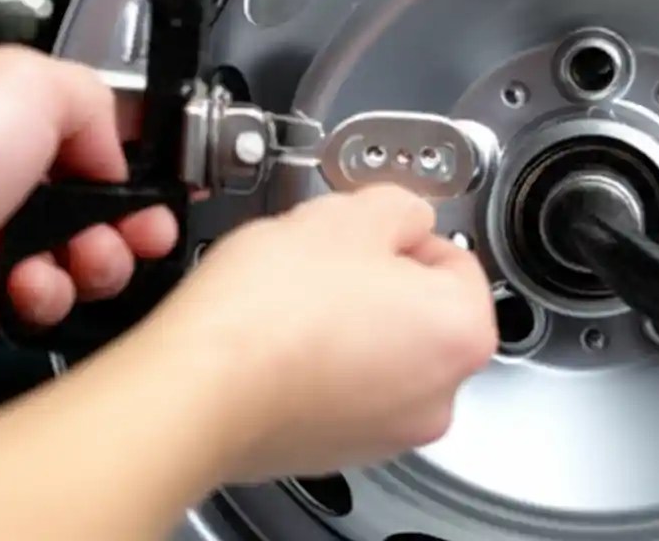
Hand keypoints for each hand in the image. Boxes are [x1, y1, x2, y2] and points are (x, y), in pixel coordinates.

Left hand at [0, 35, 176, 367]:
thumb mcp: (29, 81)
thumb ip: (95, 97)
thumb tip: (115, 147)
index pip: (84, 121)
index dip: (130, 153)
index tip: (162, 179)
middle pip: (95, 192)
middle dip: (130, 217)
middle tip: (142, 228)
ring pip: (79, 249)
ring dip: (98, 259)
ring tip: (84, 258)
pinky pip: (45, 295)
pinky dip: (50, 294)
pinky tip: (30, 283)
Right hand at [147, 185, 496, 480]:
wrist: (197, 389)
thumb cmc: (269, 314)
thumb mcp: (349, 215)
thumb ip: (399, 206)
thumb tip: (405, 217)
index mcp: (462, 333)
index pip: (456, 258)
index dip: (402, 235)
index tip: (366, 233)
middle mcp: (439, 395)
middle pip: (421, 312)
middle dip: (376, 282)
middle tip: (324, 264)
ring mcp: (388, 432)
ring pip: (381, 354)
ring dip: (347, 325)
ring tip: (294, 304)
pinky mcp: (337, 452)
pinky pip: (343, 392)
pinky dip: (320, 367)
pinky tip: (279, 343)